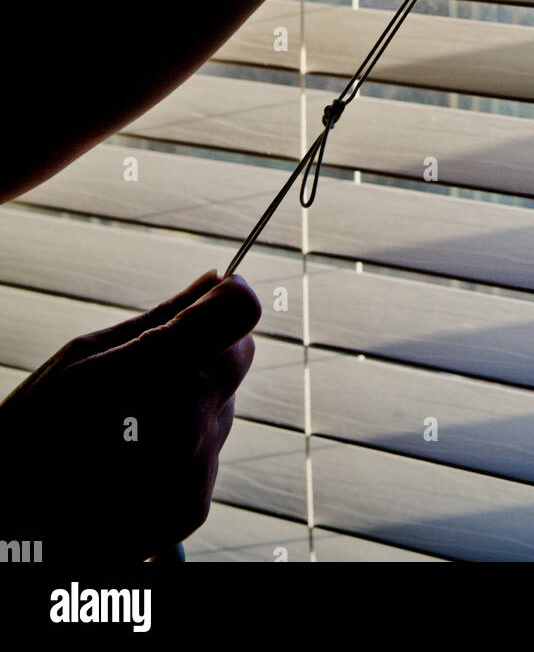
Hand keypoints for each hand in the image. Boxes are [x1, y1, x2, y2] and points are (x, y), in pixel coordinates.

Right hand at [0, 271, 259, 561]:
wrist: (14, 527)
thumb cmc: (33, 434)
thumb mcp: (81, 358)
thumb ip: (163, 319)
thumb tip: (218, 279)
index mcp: (156, 377)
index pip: (238, 315)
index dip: (224, 304)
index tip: (209, 302)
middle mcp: (188, 430)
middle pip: (236, 359)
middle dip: (202, 356)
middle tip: (139, 376)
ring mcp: (194, 477)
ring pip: (223, 406)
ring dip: (191, 405)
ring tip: (127, 425)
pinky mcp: (194, 511)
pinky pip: (210, 454)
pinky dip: (182, 450)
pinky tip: (133, 459)